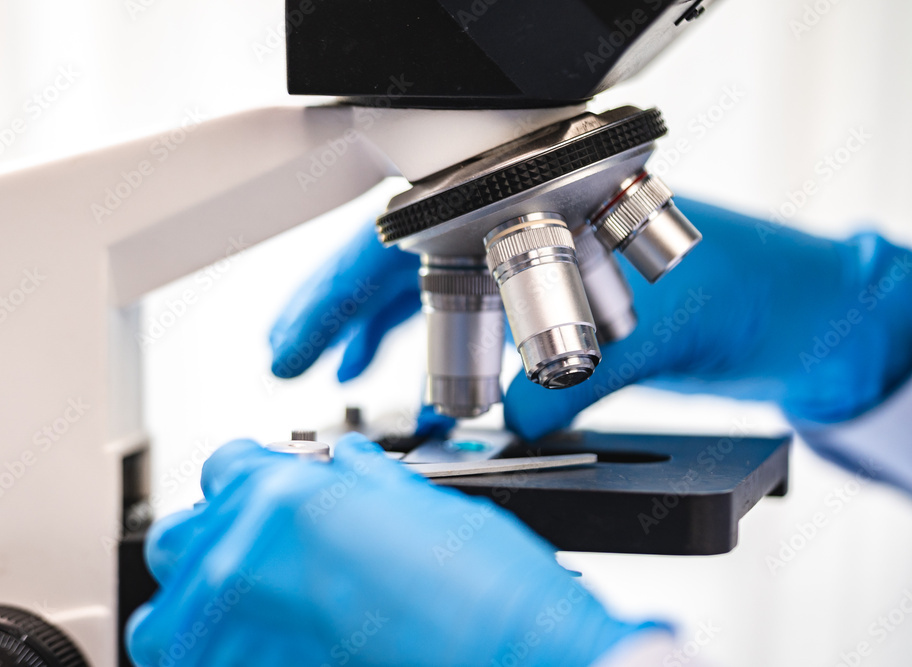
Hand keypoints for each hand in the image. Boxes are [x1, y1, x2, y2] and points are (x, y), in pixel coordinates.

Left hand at [126, 434, 660, 666]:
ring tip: (251, 622)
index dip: (250, 483)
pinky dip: (215, 659)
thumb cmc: (485, 590)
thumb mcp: (424, 507)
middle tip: (263, 563)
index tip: (264, 501)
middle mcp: (241, 557)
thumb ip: (363, 485)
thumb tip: (346, 468)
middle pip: (179, 538)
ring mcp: (229, 633)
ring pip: (163, 620)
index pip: (226, 467)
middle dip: (214, 542)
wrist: (514, 662)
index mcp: (284, 497)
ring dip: (200, 613)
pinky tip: (263, 656)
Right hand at [269, 201, 911, 440]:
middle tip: (289, 361)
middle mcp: (511, 234)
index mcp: (521, 211)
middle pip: (398, 269)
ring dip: (380, 340)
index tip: (292, 342)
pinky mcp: (543, 315)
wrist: (783, 308)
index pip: (398, 244)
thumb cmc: (730, 283)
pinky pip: (469, 334)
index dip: (333, 295)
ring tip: (338, 378)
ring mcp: (525, 272)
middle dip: (337, 317)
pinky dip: (438, 362)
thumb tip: (503, 426)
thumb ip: (565, 381)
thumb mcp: (646, 328)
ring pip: (429, 301)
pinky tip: (416, 389)